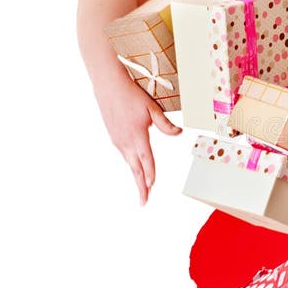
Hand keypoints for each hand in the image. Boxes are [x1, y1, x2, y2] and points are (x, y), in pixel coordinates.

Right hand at [96, 77, 181, 204]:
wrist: (108, 85)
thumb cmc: (132, 95)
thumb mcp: (152, 107)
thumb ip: (165, 124)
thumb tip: (179, 133)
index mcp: (137, 135)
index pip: (146, 159)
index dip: (149, 173)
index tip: (151, 186)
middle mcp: (125, 141)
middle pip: (135, 168)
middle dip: (141, 186)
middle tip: (144, 202)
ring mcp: (118, 140)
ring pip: (130, 163)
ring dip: (136, 176)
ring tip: (143, 189)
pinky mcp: (114, 137)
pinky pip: (125, 155)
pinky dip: (132, 164)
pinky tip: (135, 168)